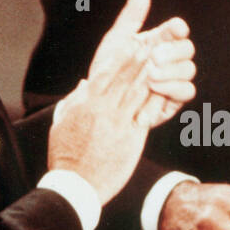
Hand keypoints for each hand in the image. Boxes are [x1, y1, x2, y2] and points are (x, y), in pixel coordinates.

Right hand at [47, 0, 155, 202]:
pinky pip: (147, 115)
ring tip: (163, 60)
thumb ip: (74, 101)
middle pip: (126, 79)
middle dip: (141, 60)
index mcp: (86, 104)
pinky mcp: (132, 140)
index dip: (121, 57)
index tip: (132, 43)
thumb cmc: (65, 155)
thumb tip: (83, 85)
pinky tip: (168, 90)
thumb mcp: (62, 123)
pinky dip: (158, 100)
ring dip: (153, 75)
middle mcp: (104, 110)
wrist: (75, 186)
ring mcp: (120, 124)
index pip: (106, 74)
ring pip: (139, 94)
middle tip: (155, 43)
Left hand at [88, 0, 194, 128]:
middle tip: (154, 58)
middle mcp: (170, 59)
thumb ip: (131, 17)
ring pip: (188, 71)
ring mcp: (173, 79)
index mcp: (159, 41)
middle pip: (187, 50)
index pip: (177, 31)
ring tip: (150, 78)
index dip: (179, 28)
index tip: (175, 28)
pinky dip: (171, 91)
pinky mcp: (173, 100)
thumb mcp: (116, 41)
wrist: (100, 104)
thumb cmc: (108, 69)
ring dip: (171, 73)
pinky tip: (155, 89)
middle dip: (173, 53)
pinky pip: (184, 93)